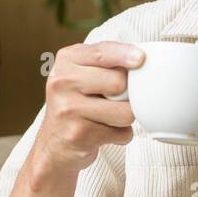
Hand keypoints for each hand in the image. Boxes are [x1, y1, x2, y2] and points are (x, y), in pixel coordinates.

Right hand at [34, 41, 143, 175]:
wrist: (55, 143)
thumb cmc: (78, 102)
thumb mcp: (83, 73)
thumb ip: (106, 63)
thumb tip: (143, 60)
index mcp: (66, 60)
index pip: (101, 53)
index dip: (124, 54)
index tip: (141, 58)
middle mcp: (62, 82)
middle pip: (118, 82)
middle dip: (128, 93)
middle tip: (115, 99)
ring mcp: (68, 108)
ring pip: (125, 112)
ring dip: (126, 117)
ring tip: (109, 117)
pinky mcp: (78, 134)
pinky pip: (122, 133)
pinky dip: (120, 135)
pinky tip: (103, 133)